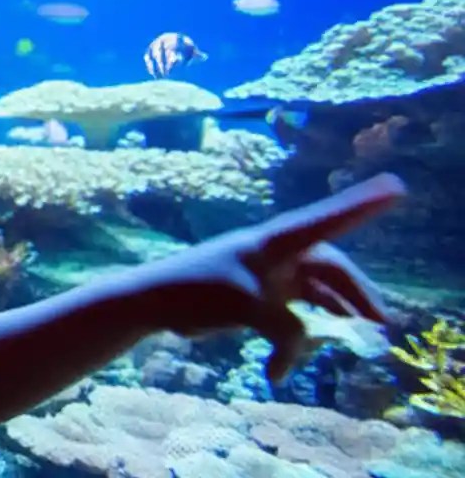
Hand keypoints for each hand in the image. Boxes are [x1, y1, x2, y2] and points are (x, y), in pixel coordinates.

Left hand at [148, 172, 403, 381]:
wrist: (152, 300)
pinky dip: (299, 332)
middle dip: (356, 295)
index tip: (395, 188)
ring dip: (334, 312)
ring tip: (356, 335)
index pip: (329, 221)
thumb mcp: (248, 309)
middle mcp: (276, 253)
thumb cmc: (197, 291)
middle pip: (330, 268)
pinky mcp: (254, 294)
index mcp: (276, 242)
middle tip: (380, 324)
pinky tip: (293, 361)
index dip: (363, 206)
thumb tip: (298, 358)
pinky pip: (292, 310)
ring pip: (314, 290)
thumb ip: (286, 330)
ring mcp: (266, 274)